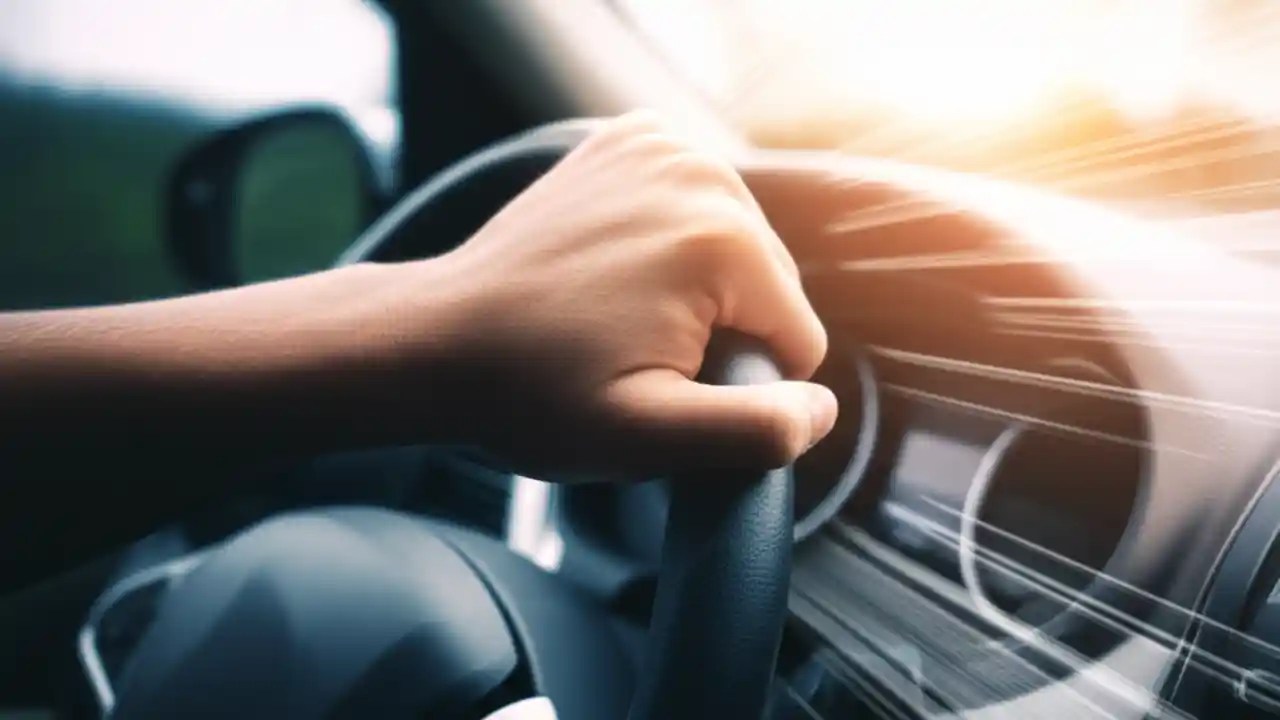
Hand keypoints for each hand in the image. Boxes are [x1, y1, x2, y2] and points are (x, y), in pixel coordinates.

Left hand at [373, 112, 836, 476]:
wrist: (439, 338)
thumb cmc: (532, 394)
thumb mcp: (646, 436)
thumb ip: (754, 431)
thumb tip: (821, 409)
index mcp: (722, 240)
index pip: (798, 341)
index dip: (741, 386)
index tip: (664, 382)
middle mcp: (701, 173)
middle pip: (772, 288)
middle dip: (723, 332)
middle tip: (633, 351)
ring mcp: (662, 146)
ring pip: (739, 249)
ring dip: (700, 289)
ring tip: (618, 314)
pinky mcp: (632, 141)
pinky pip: (697, 208)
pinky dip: (671, 241)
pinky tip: (617, 271)